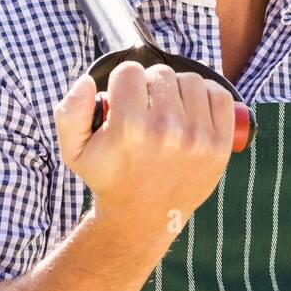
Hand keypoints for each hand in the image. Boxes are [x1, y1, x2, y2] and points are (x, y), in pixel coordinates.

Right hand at [54, 62, 234, 239]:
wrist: (143, 218)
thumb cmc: (109, 178)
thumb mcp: (75, 151)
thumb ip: (69, 112)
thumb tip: (87, 80)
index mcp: (130, 128)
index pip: (130, 72)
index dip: (123, 83)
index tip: (123, 101)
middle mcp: (167, 131)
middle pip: (162, 73)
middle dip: (150, 86)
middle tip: (145, 108)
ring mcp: (198, 138)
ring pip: (191, 81)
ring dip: (178, 90)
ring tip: (167, 110)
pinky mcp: (220, 145)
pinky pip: (220, 96)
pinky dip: (207, 96)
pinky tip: (193, 109)